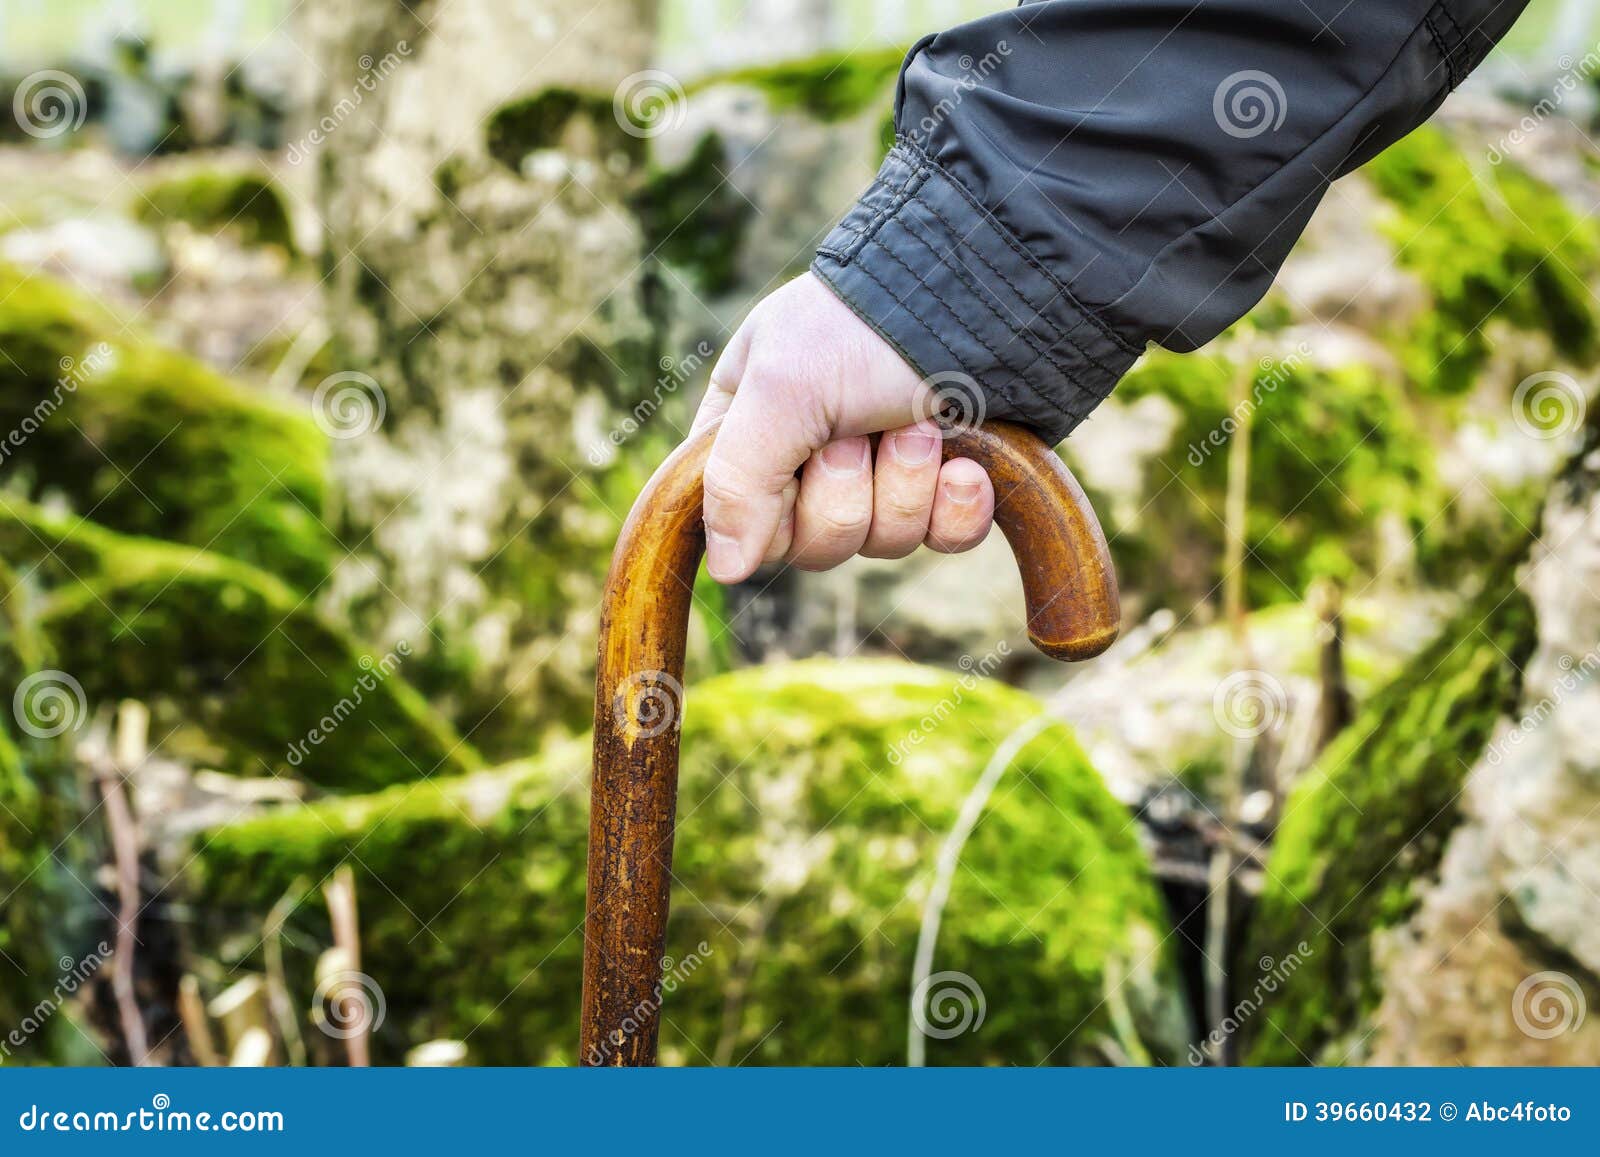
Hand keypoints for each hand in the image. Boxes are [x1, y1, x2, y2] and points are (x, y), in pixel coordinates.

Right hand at [693, 273, 994, 583]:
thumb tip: (725, 573)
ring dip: (904, 483)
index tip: (796, 460)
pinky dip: (956, 507)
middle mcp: (812, 455)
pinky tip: (966, 467)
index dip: (770, 508)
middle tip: (862, 429)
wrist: (982, 294)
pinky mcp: (948, 486)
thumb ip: (736, 482)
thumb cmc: (864, 327)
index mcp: (751, 423)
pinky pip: (944, 540)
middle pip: (813, 543)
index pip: (738, 517)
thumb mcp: (780, 390)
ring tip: (921, 421)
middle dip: (846, 490)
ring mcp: (886, 473)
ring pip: (880, 543)